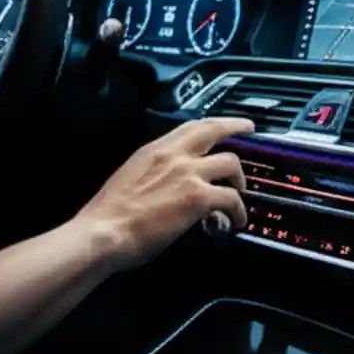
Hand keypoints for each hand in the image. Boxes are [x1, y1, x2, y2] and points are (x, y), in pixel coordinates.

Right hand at [74, 117, 253, 271]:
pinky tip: (236, 221)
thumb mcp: (131, 176)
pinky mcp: (198, 197)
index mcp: (155, 149)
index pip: (191, 126)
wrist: (103, 232)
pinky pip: (231, 198)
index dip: (214, 122)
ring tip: (239, 195)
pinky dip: (238, 210)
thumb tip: (170, 181)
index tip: (228, 122)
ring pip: (231, 163)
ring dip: (239, 179)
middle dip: (236, 127)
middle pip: (214, 131)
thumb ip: (154, 171)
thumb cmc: (109, 213)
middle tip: (249, 130)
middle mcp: (174, 155)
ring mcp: (188, 174)